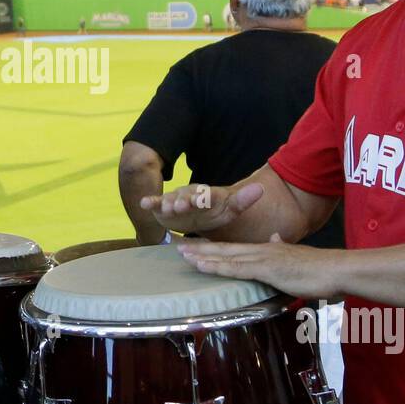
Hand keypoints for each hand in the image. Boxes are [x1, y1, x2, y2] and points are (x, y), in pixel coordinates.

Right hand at [140, 181, 263, 234]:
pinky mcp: (162, 207)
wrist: (197, 215)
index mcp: (207, 195)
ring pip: (171, 200)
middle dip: (184, 201)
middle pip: (187, 197)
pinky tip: (144, 203)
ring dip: (168, 204)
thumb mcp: (230, 209)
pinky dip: (150, 202)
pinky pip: (156, 204)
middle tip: (181, 206)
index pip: (207, 196)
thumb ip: (243, 200)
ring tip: (166, 208)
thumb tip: (260, 188)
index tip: (203, 200)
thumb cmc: (215, 212)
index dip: (204, 198)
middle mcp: (189, 195)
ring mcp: (175, 200)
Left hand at [176, 234, 340, 299]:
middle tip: (177, 244)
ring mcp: (262, 258)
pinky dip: (216, 266)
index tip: (195, 245)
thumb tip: (276, 238)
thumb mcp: (296, 257)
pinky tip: (202, 265)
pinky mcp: (266, 269)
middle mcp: (260, 250)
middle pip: (224, 248)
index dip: (213, 246)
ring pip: (225, 256)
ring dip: (202, 255)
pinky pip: (236, 268)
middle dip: (200, 247)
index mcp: (267, 249)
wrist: (334, 270)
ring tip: (181, 253)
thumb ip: (283, 247)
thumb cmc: (319, 269)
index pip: (234, 248)